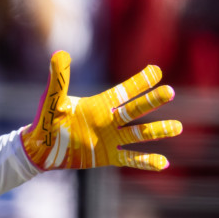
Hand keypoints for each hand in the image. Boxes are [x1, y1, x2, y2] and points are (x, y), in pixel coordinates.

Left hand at [21, 51, 180, 170]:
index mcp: (99, 105)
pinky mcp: (107, 157)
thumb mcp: (53, 100)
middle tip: (169, 92)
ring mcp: (111, 139)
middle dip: (151, 102)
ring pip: (139, 134)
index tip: (155, 71)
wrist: (41, 148)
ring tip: (177, 127)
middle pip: (135, 110)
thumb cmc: (46, 121)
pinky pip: (130, 159)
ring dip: (157, 131)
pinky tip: (163, 163)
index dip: (138, 82)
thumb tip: (59, 54)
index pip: (122, 92)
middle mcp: (109, 121)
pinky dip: (146, 162)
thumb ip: (59, 79)